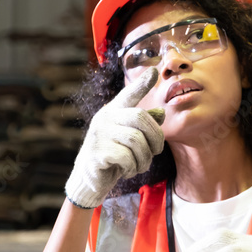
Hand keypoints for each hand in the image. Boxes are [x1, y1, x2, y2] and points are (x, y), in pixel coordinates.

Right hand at [65, 67, 164, 208]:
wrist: (90, 180)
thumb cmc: (115, 155)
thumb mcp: (131, 138)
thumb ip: (145, 125)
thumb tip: (161, 112)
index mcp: (114, 111)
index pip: (129, 94)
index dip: (142, 84)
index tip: (154, 71)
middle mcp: (105, 117)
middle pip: (141, 117)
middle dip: (156, 138)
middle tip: (156, 152)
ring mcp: (98, 134)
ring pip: (136, 140)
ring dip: (144, 158)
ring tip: (139, 165)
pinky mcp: (96, 152)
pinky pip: (126, 157)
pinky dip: (132, 167)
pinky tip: (127, 171)